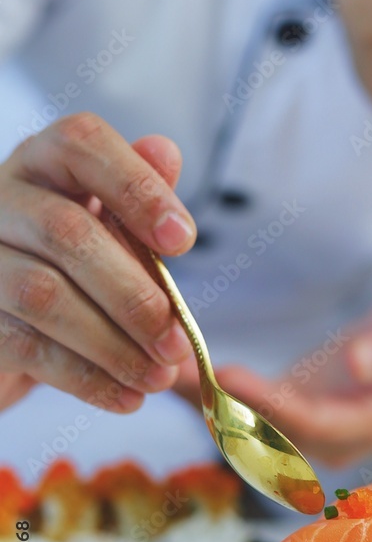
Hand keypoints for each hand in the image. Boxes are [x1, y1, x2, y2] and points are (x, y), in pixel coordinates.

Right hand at [0, 112, 196, 413]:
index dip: (137, 187)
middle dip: (134, 294)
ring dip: (114, 345)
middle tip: (178, 341)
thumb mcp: (107, 226)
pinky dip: (85, 378)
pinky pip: (25, 346)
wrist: (7, 328)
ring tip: (158, 376)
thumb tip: (165, 151)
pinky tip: (126, 397)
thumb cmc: (71, 265)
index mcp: (43, 161)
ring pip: (44, 295)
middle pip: (67, 232)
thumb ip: (136, 195)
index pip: (82, 143)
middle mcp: (0, 198)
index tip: (183, 241)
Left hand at [175, 294, 371, 465]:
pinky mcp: (290, 416)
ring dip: (202, 403)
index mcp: (370, 423)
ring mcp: (309, 432)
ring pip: (249, 430)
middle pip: (269, 436)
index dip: (269, 406)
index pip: (314, 424)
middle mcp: (333, 439)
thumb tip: (359, 365)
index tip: (227, 377)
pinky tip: (173, 372)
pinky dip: (209, 393)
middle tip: (167, 372)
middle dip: (217, 406)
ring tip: (156, 369)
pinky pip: (245, 412)